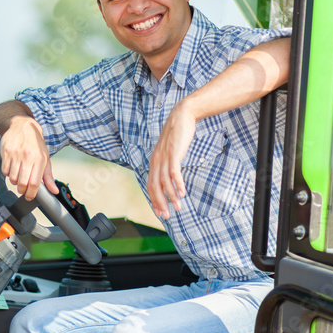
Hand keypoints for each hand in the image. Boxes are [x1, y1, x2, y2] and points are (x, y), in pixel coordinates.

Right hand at [0, 116, 57, 200]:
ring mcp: (15, 154)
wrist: (23, 125)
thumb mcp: (45, 158)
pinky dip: (8, 173)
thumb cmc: (36, 143)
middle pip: (22, 183)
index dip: (31, 194)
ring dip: (15, 181)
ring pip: (12, 178)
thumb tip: (54, 191)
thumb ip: (48, 176)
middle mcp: (27, 157)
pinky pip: (4, 171)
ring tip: (18, 176)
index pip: (34, 183)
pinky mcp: (6, 152)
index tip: (30, 197)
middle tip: (23, 188)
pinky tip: (12, 168)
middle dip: (22, 189)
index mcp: (39, 159)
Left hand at [147, 102, 196, 218]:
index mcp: (154, 162)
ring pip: (164, 182)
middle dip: (160, 203)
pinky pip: (173, 173)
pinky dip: (177, 184)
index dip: (154, 200)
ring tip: (178, 207)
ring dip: (171, 197)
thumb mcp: (170, 151)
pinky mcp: (173, 153)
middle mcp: (156, 161)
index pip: (151, 185)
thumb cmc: (177, 135)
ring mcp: (164, 157)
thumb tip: (171, 176)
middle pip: (155, 187)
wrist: (181, 117)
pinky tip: (182, 193)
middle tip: (167, 216)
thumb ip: (168, 163)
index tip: (160, 212)